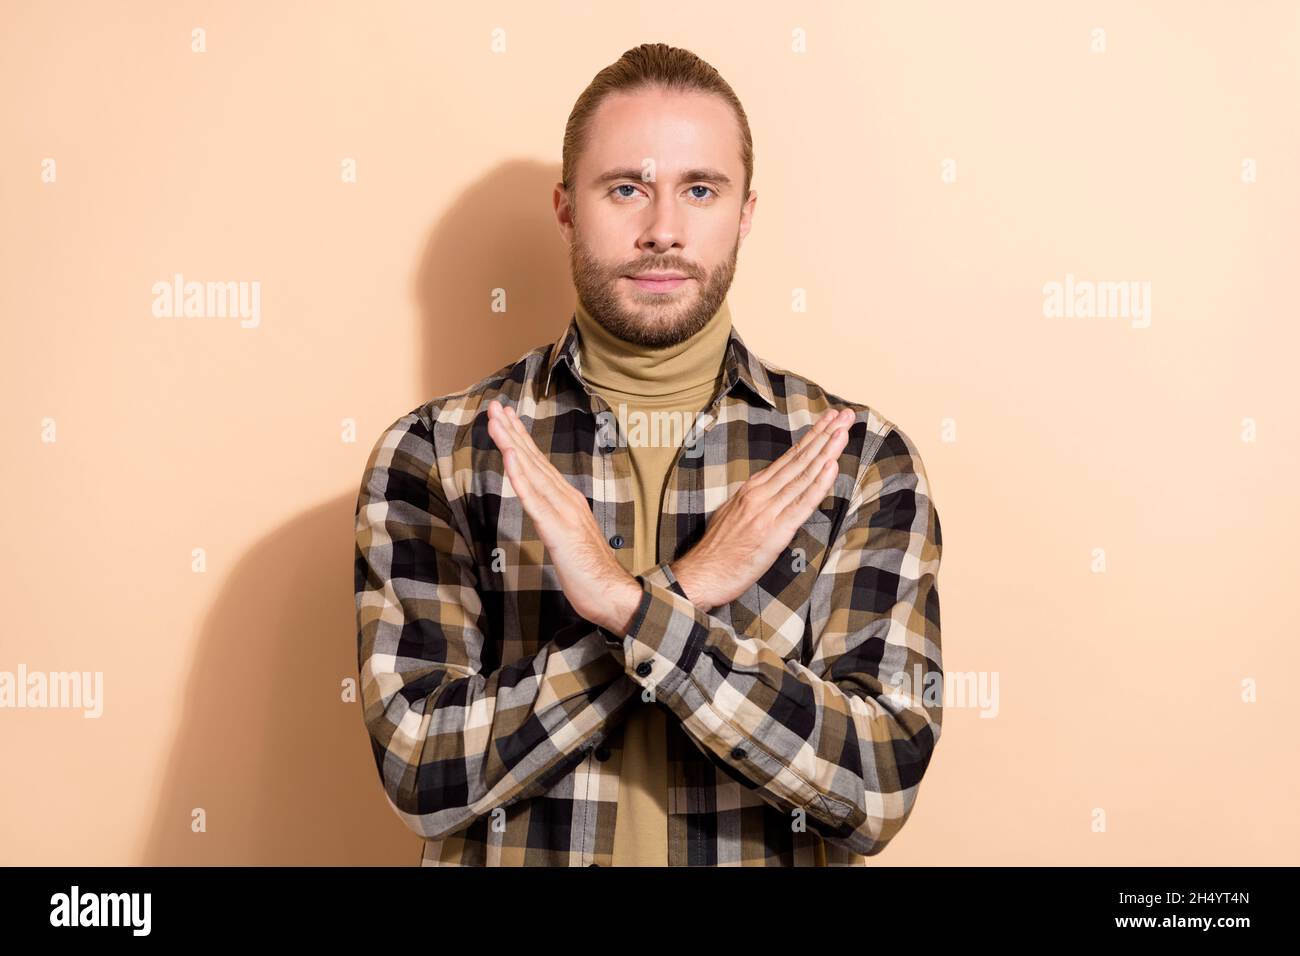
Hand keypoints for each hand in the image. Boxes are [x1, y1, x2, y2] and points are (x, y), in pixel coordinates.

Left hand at [485, 399, 642, 633]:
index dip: (521, 440)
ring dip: (512, 443)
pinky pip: (534, 498)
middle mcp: (566, 499)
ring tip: (496, 421)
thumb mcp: (569, 539)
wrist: (612, 594)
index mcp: (568, 501)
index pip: (540, 465)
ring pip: (532, 471)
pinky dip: (520, 475)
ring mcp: (562, 512)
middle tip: (495, 406)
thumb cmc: (590, 572)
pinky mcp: (557, 529)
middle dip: (512, 431)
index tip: (506, 418)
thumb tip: (544, 511)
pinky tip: (509, 456)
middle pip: (534, 460)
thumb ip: (557, 520)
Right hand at [672, 407, 854, 610]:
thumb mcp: (732, 514)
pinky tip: (831, 466)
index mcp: (752, 489)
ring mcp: (767, 510)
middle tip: (845, 415)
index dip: (812, 438)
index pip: (789, 458)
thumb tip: (771, 495)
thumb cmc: (716, 551)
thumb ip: (753, 502)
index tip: (830, 421)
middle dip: (824, 435)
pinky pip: (801, 504)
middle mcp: (760, 493)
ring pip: (802, 475)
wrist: (700, 574)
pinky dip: (818, 484)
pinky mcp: (774, 531)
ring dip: (826, 451)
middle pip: (799, 459)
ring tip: (843, 430)